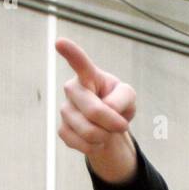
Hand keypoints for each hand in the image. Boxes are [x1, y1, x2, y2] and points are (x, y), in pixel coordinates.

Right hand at [54, 38, 136, 172]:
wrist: (106, 124)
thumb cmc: (117, 102)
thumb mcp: (128, 96)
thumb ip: (122, 98)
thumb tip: (106, 109)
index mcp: (88, 75)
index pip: (79, 62)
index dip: (70, 52)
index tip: (60, 42)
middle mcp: (72, 89)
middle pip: (94, 111)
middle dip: (113, 123)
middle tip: (122, 125)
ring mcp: (65, 110)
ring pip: (88, 131)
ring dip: (106, 136)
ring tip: (107, 131)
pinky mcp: (63, 129)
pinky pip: (82, 144)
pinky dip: (96, 146)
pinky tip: (97, 140)